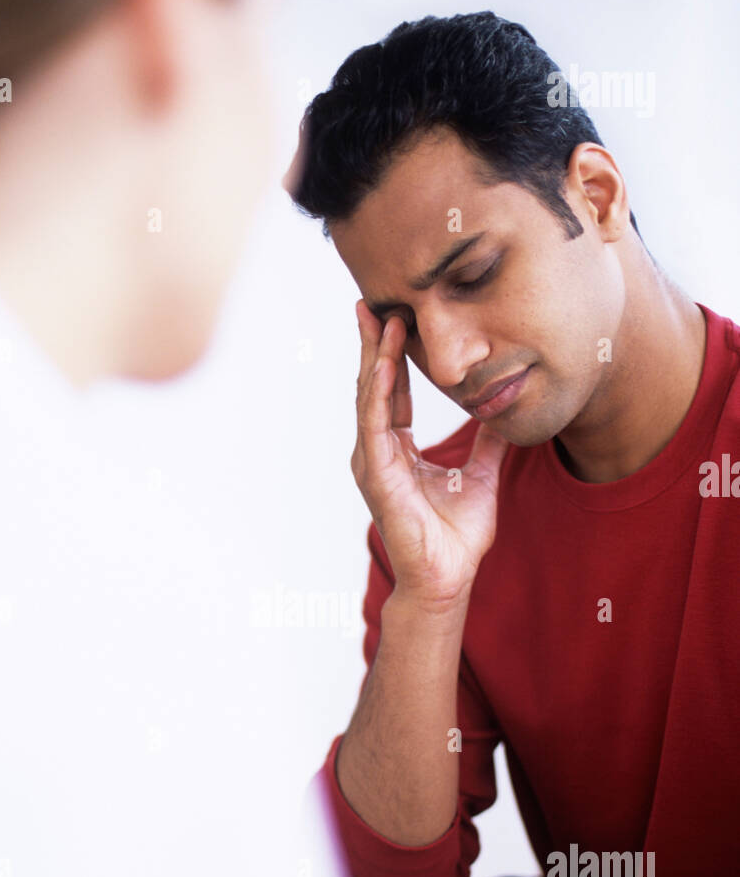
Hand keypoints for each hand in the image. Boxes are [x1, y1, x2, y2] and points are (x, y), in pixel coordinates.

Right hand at [352, 300, 509, 611]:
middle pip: (374, 386)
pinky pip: (376, 427)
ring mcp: (374, 464)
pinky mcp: (378, 478)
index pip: (394, 391)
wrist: (449, 576)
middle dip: (374, 342)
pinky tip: (385, 366)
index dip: (395, 354)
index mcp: (399, 450)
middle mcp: (380, 452)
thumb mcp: (482, 475)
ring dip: (376, 358)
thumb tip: (506, 412)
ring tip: (380, 319)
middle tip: (372, 300)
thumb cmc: (457, 536)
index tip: (397, 314)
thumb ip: (488, 443)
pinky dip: (380, 394)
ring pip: (370, 399)